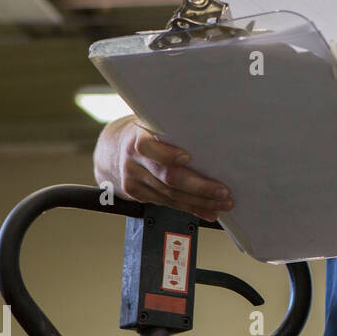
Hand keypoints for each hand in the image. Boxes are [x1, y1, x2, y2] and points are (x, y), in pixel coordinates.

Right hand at [93, 116, 232, 221]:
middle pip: (167, 177)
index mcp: (138, 138)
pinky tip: (207, 211)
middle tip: (223, 191)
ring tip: (223, 203)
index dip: (167, 154)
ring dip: (200, 202)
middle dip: (199, 187)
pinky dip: (190, 209)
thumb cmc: (146, 133)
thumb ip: (175, 131)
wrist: (113, 149)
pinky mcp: (137, 194)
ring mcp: (133, 180)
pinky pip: (167, 204)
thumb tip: (212, 137)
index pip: (149, 147)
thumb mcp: (154, 124)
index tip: (188, 158)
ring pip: (170, 196)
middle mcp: (133, 160)